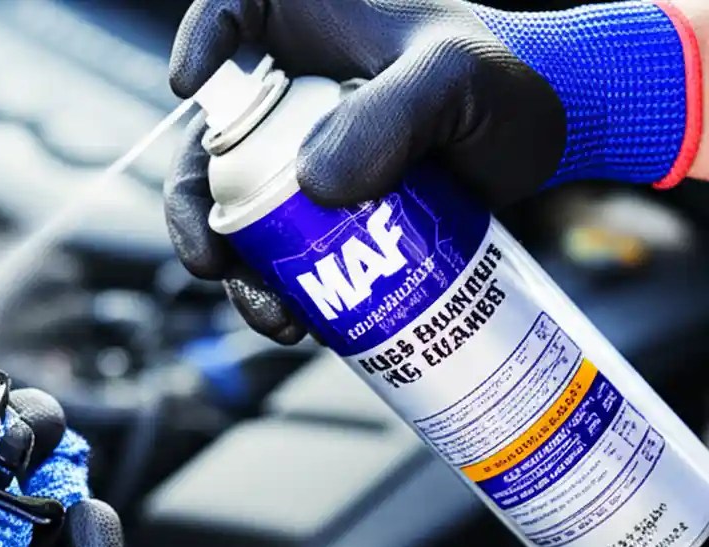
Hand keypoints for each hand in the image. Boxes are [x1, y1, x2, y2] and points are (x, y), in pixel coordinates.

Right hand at [164, 0, 689, 342]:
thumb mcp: (452, 80)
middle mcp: (289, 91)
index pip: (230, 10)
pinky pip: (278, 250)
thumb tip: (313, 186)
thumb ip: (388, 116)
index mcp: (308, 24)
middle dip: (193, 211)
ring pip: (233, 212)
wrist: (552, 136)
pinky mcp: (322, 209)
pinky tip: (301, 322)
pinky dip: (277, 291)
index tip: (186, 87)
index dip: (197, 43)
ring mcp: (300, 155)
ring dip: (236, 271)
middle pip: (206, 144)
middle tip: (210, 259)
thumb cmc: (511, 81)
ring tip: (274, 315)